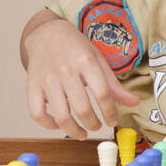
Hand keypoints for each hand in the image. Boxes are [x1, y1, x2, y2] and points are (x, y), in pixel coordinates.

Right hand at [25, 16, 139, 139]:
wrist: (46, 33)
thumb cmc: (74, 48)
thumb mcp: (98, 60)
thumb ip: (114, 84)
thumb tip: (134, 102)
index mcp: (86, 62)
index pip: (102, 94)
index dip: (110, 113)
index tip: (113, 121)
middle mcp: (66, 71)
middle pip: (82, 108)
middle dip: (93, 124)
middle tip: (97, 126)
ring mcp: (47, 79)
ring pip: (61, 115)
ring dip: (74, 131)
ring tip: (81, 133)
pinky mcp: (32, 86)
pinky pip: (37, 113)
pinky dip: (48, 124)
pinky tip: (58, 124)